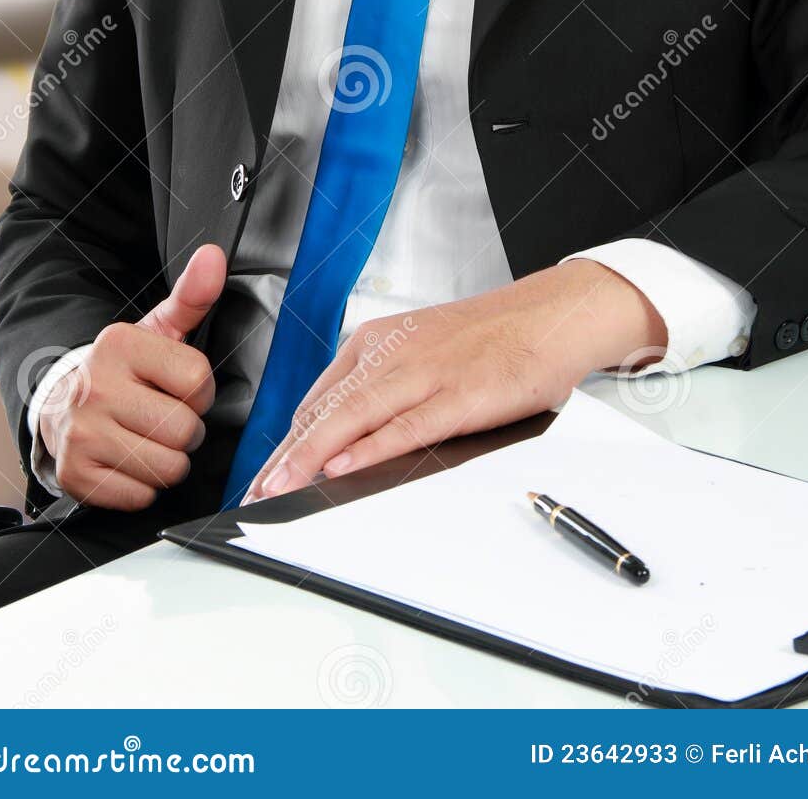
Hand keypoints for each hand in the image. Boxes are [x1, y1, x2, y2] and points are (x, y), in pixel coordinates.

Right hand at [38, 244, 226, 510]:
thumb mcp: (159, 329)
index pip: (198, 381)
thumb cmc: (127, 369)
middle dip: (186, 430)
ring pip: (167, 467)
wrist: (63, 406)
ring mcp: (81, 434)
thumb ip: (193, 296)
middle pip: (184, 430)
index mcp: (119, 345)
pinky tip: (128, 462)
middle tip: (164, 417)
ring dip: (169, 460)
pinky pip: (140, 495)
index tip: (179, 388)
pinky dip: (143, 486)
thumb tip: (215, 256)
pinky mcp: (76, 475)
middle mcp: (94, 387)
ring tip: (149, 438)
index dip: (199, 392)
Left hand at [240, 258, 667, 502]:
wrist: (553, 315)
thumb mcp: (426, 353)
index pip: (319, 398)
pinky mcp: (459, 393)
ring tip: (280, 487)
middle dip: (286, 456)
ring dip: (311, 456)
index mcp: (380, 340)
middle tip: (254, 492)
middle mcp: (394, 351)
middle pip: (326, 409)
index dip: (287, 441)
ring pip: (354, 417)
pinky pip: (405, 425)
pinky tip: (342, 466)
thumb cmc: (495, 338)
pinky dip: (370, 447)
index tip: (263, 473)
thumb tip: (346, 440)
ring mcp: (426, 371)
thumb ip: (386, 390)